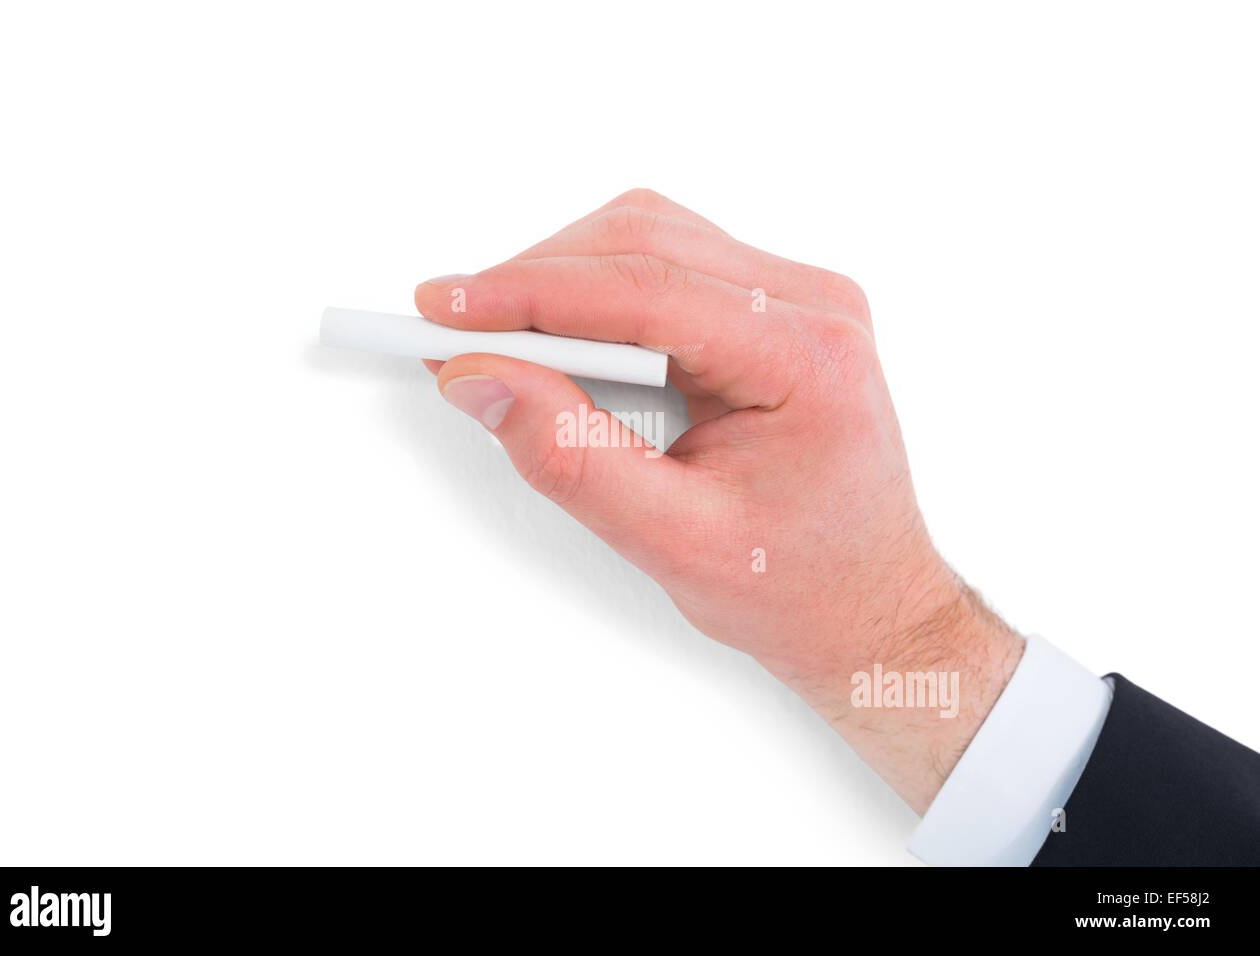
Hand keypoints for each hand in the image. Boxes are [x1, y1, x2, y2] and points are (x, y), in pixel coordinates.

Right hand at [415, 189, 1023, 811]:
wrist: (871, 606)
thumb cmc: (800, 589)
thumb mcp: (676, 545)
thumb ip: (572, 458)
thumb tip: (480, 377)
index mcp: (808, 358)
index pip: (646, 291)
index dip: (530, 293)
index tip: (444, 307)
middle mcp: (812, 307)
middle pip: (645, 243)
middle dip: (536, 280)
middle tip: (452, 330)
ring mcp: (797, 301)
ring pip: (651, 241)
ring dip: (564, 283)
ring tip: (500, 342)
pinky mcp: (769, 312)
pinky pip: (668, 268)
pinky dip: (598, 296)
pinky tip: (563, 345)